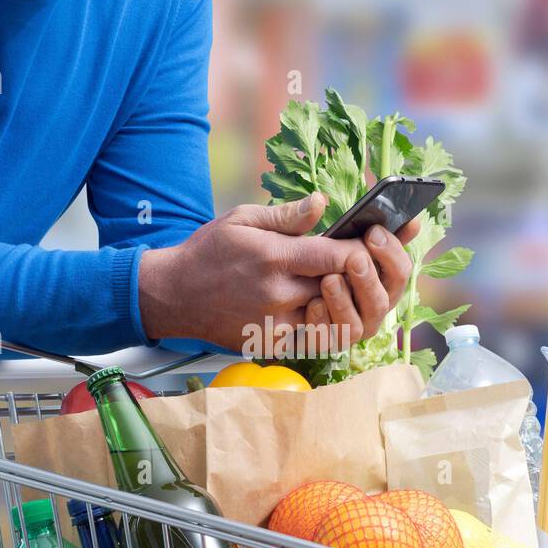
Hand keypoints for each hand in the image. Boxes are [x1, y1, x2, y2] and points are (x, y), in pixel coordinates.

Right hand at [138, 193, 413, 355]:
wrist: (173, 295)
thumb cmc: (208, 252)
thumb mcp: (242, 219)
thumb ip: (287, 215)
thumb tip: (323, 204)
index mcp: (273, 258)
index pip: (338, 257)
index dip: (363, 250)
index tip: (374, 242)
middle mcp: (278, 294)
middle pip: (341, 287)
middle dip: (360, 275)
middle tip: (371, 263)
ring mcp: (276, 324)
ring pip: (332, 317)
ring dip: (346, 302)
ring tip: (352, 285)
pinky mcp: (272, 343)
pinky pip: (313, 337)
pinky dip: (325, 322)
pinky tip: (326, 306)